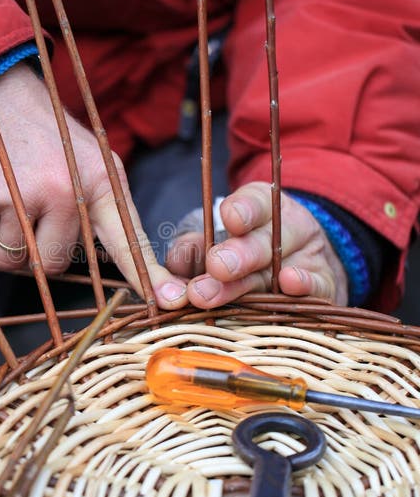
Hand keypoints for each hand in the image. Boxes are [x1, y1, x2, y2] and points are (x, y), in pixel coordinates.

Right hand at [0, 64, 189, 308]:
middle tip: (26, 206)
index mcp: (100, 180)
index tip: (167, 299)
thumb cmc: (38, 132)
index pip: (126, 239)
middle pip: (54, 263)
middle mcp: (67, 190)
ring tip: (4, 194)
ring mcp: (25, 195)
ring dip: (1, 240)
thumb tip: (119, 260)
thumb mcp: (84, 156)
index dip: (146, 274)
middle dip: (36, 246)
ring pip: (12, 260)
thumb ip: (99, 203)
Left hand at [165, 181, 347, 307]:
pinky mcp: (324, 284)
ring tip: (221, 293)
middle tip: (217, 266)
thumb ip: (194, 250)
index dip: (243, 210)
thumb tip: (173, 264)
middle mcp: (285, 230)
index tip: (230, 218)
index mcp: (260, 209)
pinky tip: (290, 282)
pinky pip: (316, 286)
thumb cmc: (250, 251)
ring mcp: (306, 257)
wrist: (308, 265)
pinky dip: (304, 284)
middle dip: (238, 255)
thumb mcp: (222, 240)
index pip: (254, 203)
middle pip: (260, 242)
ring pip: (276, 269)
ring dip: (248, 283)